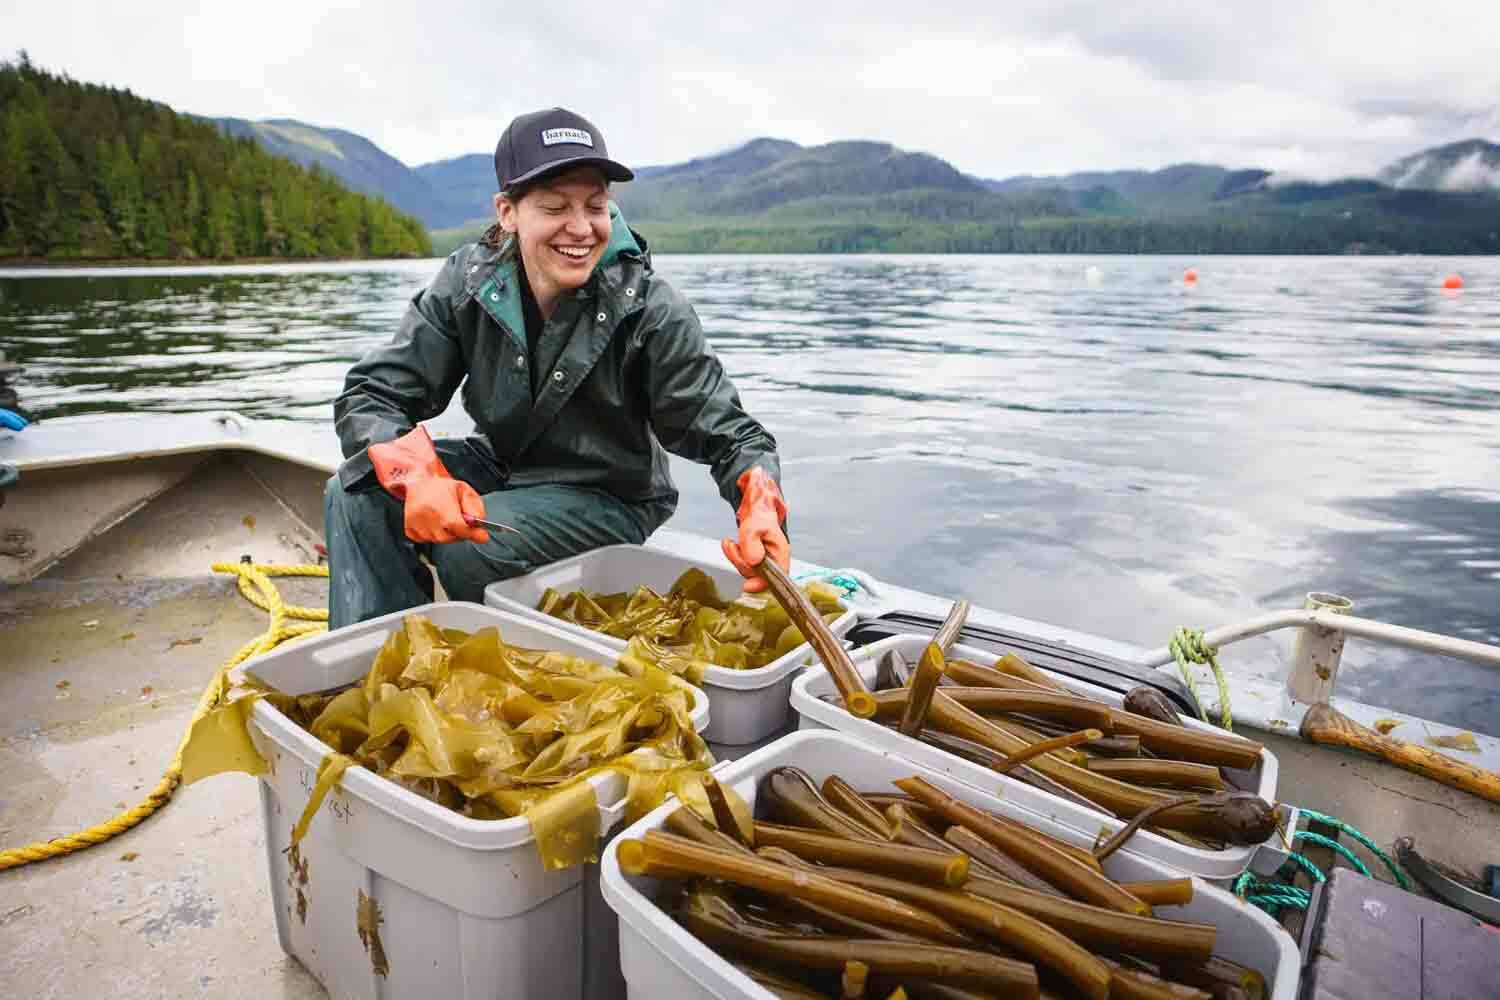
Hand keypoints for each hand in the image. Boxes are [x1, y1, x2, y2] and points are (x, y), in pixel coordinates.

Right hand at [403, 476, 489, 543]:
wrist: (419, 481)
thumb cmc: (443, 486)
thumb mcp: (465, 491)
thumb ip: (476, 509)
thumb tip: (480, 528)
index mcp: (441, 507)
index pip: (459, 528)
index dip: (472, 533)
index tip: (482, 535)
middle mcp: (427, 517)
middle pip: (449, 538)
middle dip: (457, 533)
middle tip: (459, 521)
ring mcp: (416, 525)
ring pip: (438, 540)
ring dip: (445, 533)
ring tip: (443, 517)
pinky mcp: (409, 530)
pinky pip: (426, 540)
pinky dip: (432, 534)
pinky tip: (433, 521)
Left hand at [720, 467, 789, 592]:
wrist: (757, 508)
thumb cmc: (759, 515)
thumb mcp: (753, 527)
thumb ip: (752, 544)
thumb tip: (753, 562)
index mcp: (781, 554)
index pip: (775, 578)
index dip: (761, 584)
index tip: (746, 586)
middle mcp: (775, 561)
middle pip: (756, 574)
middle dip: (740, 561)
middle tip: (731, 546)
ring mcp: (765, 562)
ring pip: (747, 570)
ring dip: (735, 557)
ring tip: (729, 542)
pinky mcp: (756, 561)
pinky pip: (743, 564)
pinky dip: (734, 555)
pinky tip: (730, 544)